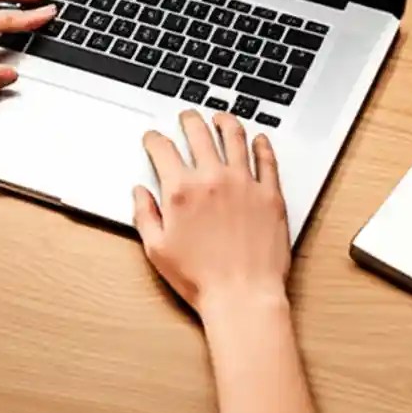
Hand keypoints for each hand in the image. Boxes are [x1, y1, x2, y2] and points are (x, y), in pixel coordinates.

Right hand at [133, 111, 289, 318]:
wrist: (243, 296)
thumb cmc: (201, 279)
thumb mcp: (157, 249)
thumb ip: (145, 214)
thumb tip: (140, 192)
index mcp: (182, 191)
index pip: (163, 150)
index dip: (154, 139)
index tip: (153, 138)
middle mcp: (213, 180)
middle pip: (199, 134)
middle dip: (189, 120)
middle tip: (187, 116)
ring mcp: (245, 183)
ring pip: (235, 137)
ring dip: (225, 121)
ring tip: (221, 117)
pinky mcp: (271, 194)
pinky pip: (267, 159)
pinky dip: (262, 144)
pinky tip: (258, 139)